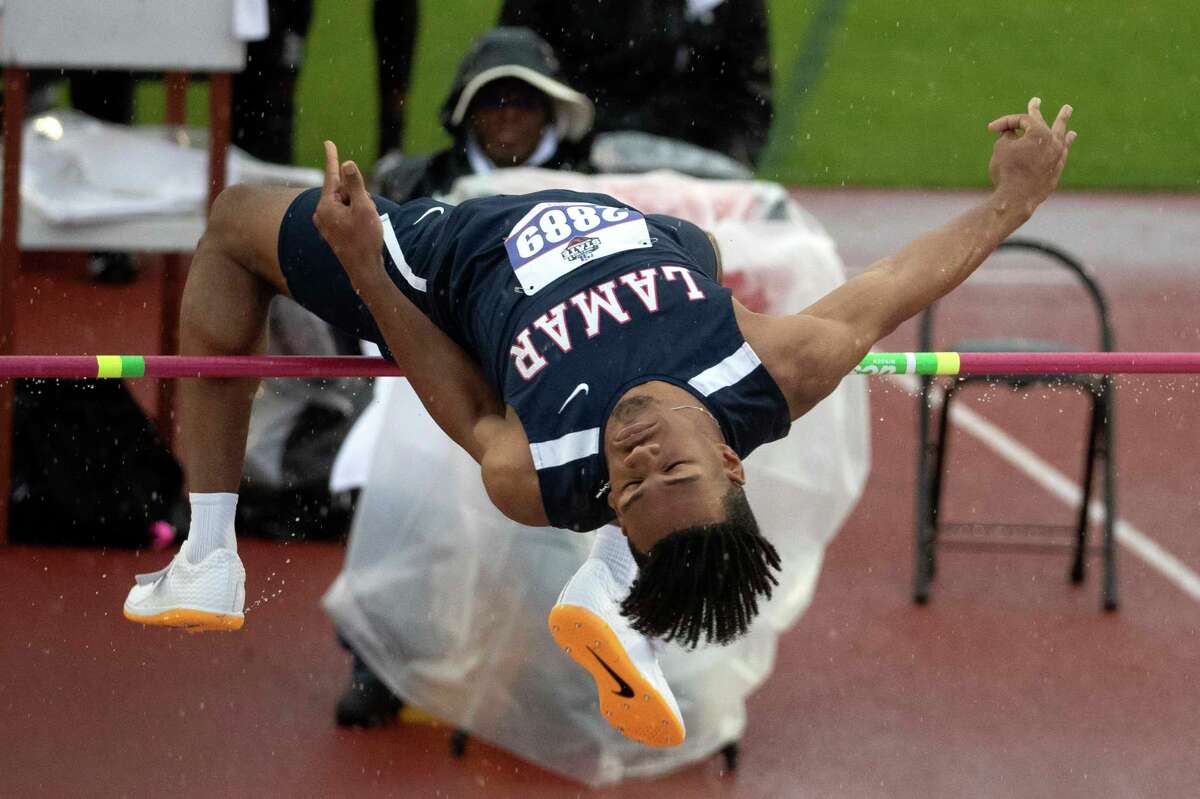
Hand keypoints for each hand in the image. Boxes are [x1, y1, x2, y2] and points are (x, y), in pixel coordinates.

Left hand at [312, 140, 383, 279]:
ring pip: (346, 203)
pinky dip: (357, 216)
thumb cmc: (365, 239)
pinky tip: (364, 230)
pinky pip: (346, 214)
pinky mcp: (332, 232)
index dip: (332, 158)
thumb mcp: (363, 207)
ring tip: (367, 224)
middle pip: (342, 191)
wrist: (365, 270)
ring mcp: (326, 224)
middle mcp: (321, 214)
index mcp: (326, 205)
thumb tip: (346, 164)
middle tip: (367, 212)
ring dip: (360, 207)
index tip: (328, 142)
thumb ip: (355, 184)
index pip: (331, 175)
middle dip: (358, 195)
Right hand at [986, 97, 1075, 214]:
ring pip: (1060, 135)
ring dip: (1062, 124)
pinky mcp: (1057, 170)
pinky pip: (1062, 152)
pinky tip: (1067, 140)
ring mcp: (1057, 156)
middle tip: (1036, 101)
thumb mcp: (1001, 148)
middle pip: (1044, 122)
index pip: (1022, 120)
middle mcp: (1053, 141)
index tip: (991, 129)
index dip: (1005, 122)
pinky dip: (1064, 144)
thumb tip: (1012, 133)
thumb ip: (1008, 135)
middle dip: (1036, 111)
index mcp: (1039, 132)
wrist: (1016, 198)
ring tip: (1067, 113)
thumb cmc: (1006, 171)